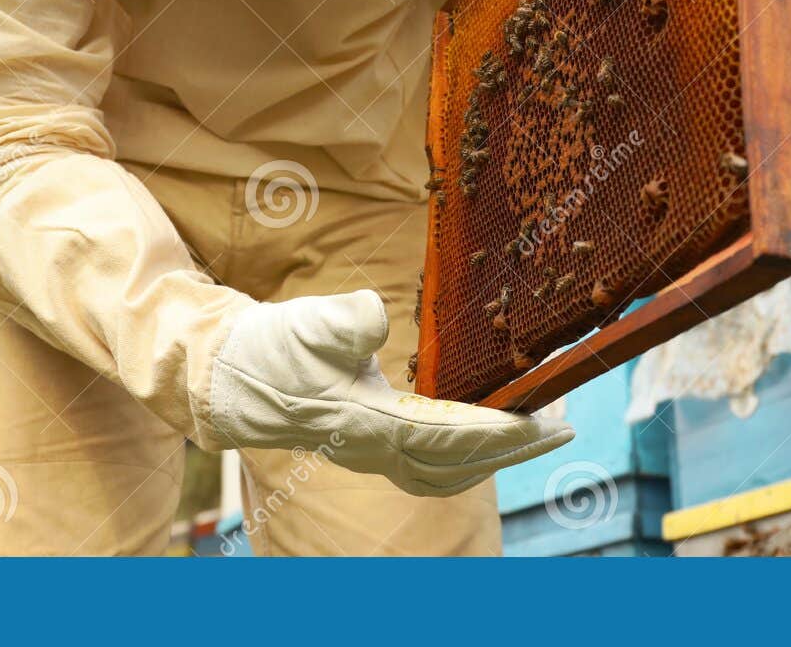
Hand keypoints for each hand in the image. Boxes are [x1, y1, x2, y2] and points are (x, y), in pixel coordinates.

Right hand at [209, 290, 572, 495]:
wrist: (224, 375)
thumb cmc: (268, 348)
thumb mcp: (307, 322)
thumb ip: (348, 319)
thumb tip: (380, 322)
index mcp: (368, 424)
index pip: (451, 436)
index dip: (501, 431)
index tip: (546, 421)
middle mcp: (374, 449)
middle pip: (461, 463)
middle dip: (515, 447)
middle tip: (566, 426)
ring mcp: (369, 453)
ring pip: (446, 472)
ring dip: (495, 455)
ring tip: (534, 432)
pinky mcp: (365, 443)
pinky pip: (429, 464)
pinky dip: (465, 456)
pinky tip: (481, 437)